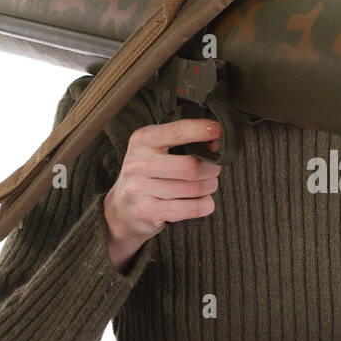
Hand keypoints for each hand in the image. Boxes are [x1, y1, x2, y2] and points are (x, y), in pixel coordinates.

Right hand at [102, 118, 221, 271]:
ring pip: (193, 188)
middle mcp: (138, 163)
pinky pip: (190, 208)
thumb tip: (214, 142)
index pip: (178, 132)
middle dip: (211, 169)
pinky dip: (204, 205)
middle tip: (214, 170)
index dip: (202, 130)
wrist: (121, 209)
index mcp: (142, 140)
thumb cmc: (146, 176)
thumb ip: (181, 143)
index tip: (219, 130)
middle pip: (190, 166)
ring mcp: (139, 188)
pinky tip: (203, 202)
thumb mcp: (156, 151)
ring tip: (208, 186)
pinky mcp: (147, 211)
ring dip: (209, 187)